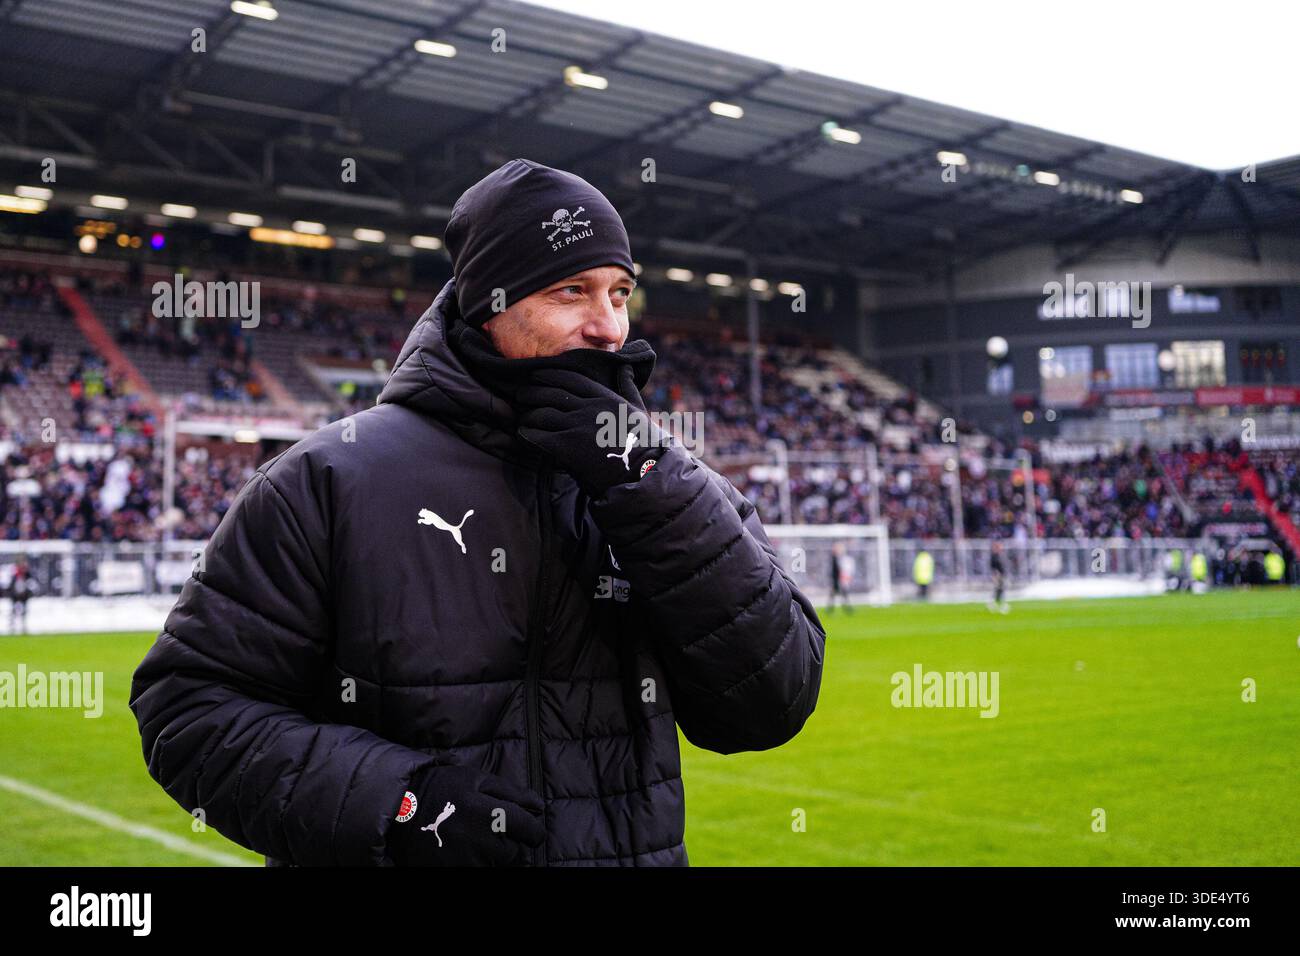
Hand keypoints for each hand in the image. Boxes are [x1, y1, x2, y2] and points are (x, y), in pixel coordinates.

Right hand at [385, 763, 544, 865]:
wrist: (398, 810)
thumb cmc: (441, 788)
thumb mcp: (476, 779)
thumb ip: (513, 793)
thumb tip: (540, 806)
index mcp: (490, 814)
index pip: (530, 831)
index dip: (533, 830)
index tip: (530, 830)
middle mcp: (481, 842)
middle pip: (515, 852)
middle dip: (510, 842)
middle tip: (491, 829)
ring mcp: (466, 862)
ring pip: (496, 865)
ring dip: (492, 854)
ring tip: (471, 836)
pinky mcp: (453, 872)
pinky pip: (477, 870)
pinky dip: (475, 862)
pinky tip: (462, 848)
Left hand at [514, 365, 668, 496]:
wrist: (643, 476)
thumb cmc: (645, 446)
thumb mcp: (639, 411)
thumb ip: (628, 387)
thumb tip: (626, 367)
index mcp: (606, 398)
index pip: (570, 378)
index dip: (550, 374)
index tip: (537, 375)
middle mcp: (589, 408)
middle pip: (551, 393)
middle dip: (532, 392)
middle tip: (520, 394)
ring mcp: (577, 427)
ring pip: (542, 414)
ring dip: (528, 415)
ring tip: (523, 418)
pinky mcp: (567, 447)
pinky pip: (538, 436)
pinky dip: (527, 434)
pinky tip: (524, 434)